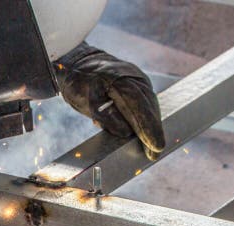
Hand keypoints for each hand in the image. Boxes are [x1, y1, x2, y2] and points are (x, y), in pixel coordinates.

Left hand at [56, 42, 165, 160]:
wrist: (79, 62)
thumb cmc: (79, 81)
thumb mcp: (86, 100)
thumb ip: (105, 116)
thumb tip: (126, 132)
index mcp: (120, 81)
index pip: (139, 107)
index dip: (148, 128)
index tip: (155, 145)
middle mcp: (134, 79)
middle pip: (149, 107)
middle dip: (153, 131)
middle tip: (154, 154)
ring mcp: (138, 80)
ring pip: (150, 106)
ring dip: (152, 126)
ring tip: (153, 148)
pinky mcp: (138, 85)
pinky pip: (146, 103)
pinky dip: (147, 118)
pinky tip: (146, 133)